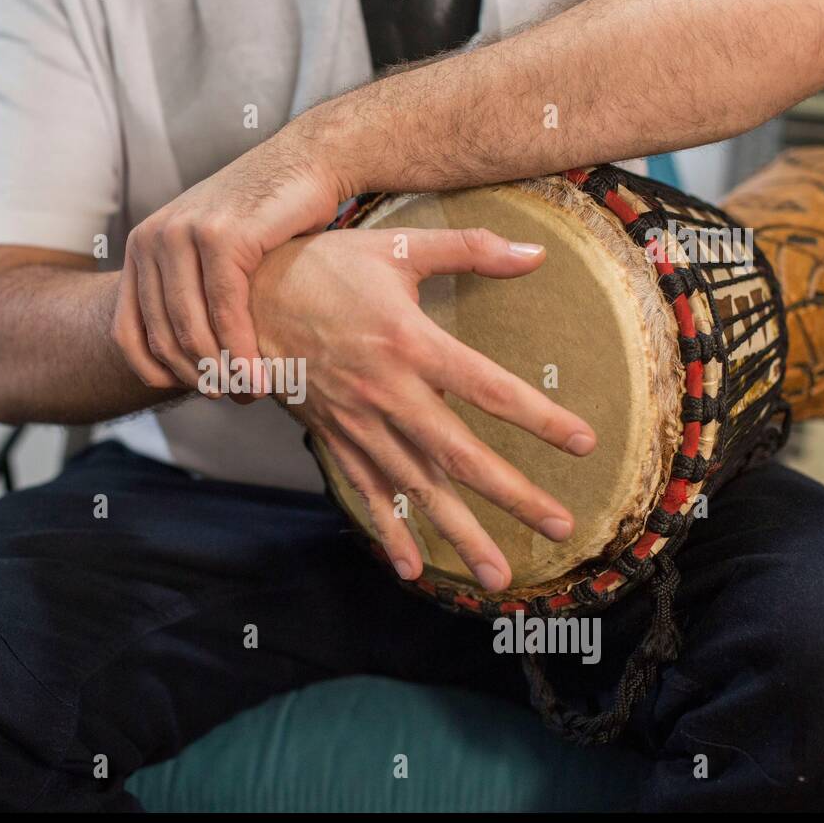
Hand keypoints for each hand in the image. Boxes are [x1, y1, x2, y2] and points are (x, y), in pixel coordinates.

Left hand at [111, 126, 345, 399]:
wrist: (307, 162)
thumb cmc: (266, 216)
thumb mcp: (210, 252)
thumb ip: (188, 293)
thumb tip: (182, 361)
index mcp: (141, 246)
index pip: (127, 331)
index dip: (156, 374)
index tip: (191, 393)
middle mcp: (153, 239)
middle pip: (162, 337)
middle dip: (198, 379)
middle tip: (232, 398)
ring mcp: (184, 235)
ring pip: (192, 331)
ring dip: (222, 373)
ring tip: (250, 393)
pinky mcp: (223, 237)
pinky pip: (226, 312)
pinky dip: (243, 351)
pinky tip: (260, 374)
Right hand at [251, 226, 596, 590]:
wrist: (239, 302)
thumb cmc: (323, 267)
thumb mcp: (397, 246)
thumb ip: (470, 249)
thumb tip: (538, 254)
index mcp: (409, 343)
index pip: (488, 388)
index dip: (539, 418)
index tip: (584, 444)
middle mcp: (386, 393)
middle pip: (459, 455)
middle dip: (512, 496)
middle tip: (560, 527)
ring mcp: (358, 424)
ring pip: (417, 487)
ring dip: (460, 534)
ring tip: (498, 576)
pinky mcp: (334, 438)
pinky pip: (366, 492)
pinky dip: (389, 532)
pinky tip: (413, 569)